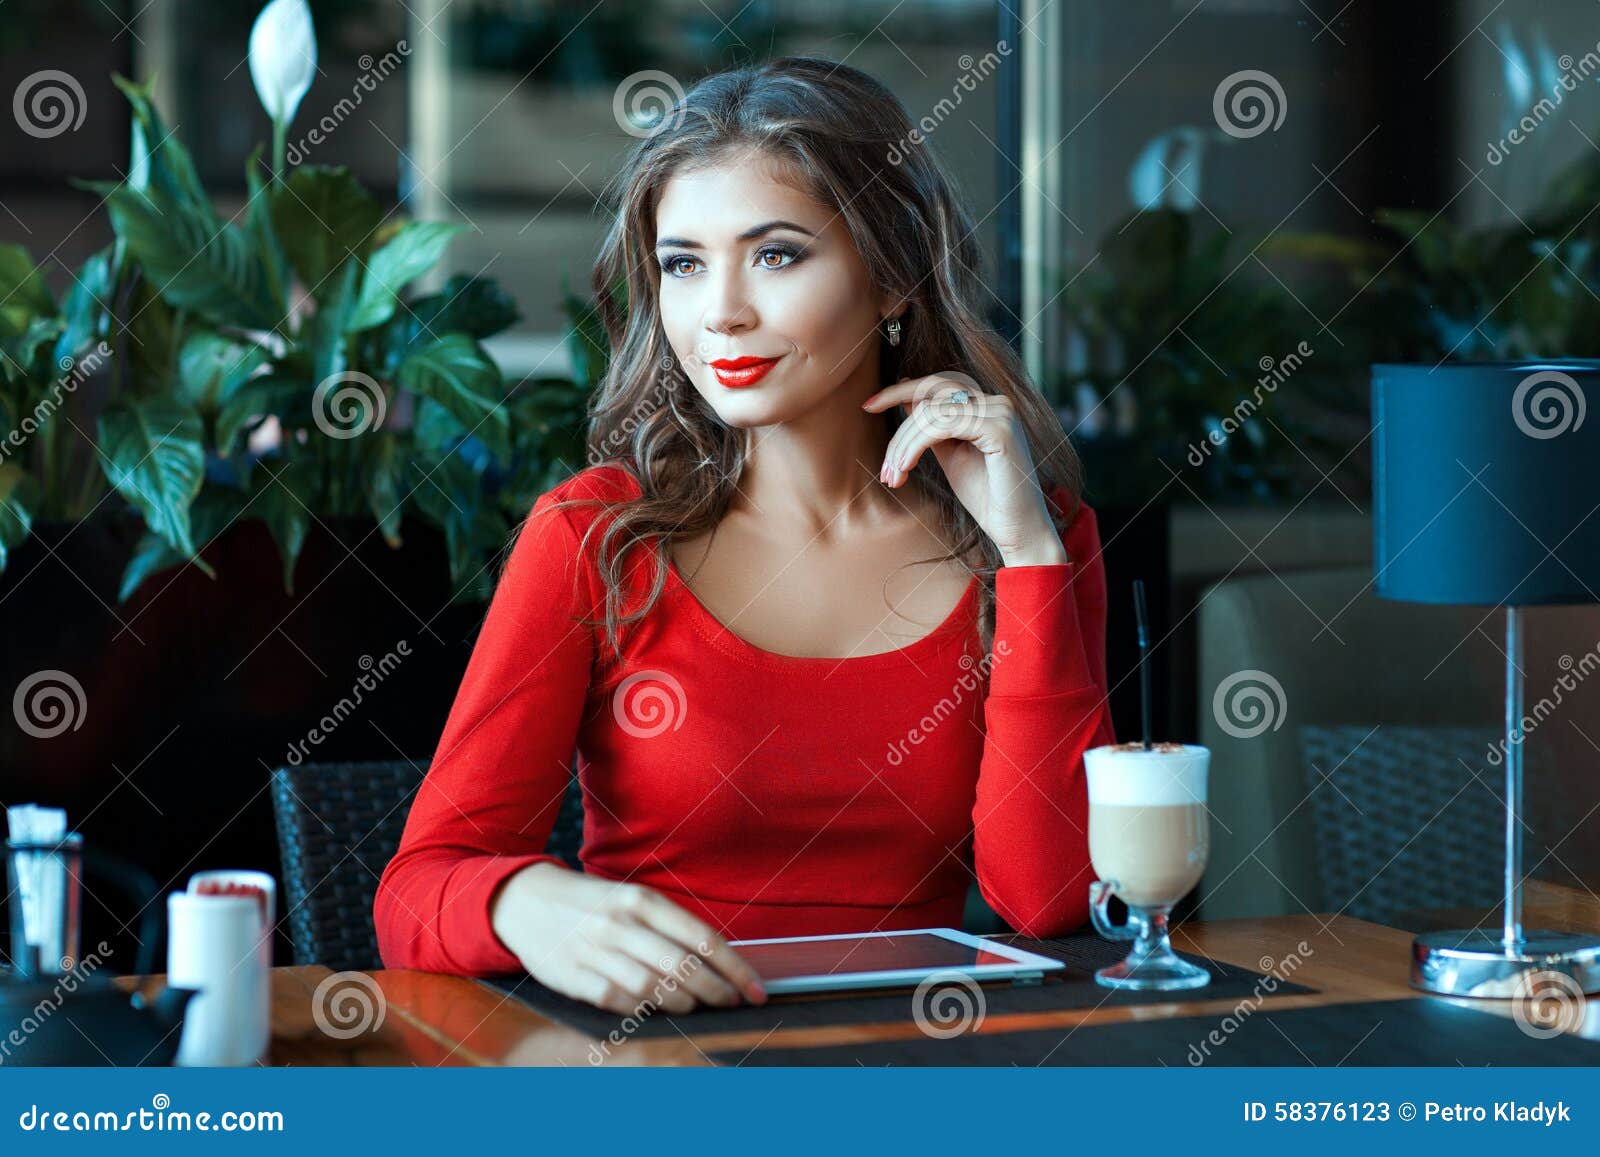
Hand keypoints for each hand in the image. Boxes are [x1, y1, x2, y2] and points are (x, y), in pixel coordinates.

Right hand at [490, 862, 767, 1015]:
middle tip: (732, 1002)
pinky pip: (619, 1002)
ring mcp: (596, 952)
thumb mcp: (632, 899)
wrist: (526, 902)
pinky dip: (644, 1010)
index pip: (701, 938)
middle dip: (716, 990)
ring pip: (654, 988)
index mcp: (641, 900)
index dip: (734, 968)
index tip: (755, 989)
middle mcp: (621, 925)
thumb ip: (669, 926)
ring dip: (683, 1003)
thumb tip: (717, 959)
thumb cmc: (591, 904)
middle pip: (682, 967)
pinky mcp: (574, 977)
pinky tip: (655, 1010)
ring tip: (695, 1006)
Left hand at [862, 372, 1068, 565]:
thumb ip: (932, 427)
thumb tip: (909, 398)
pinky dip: (916, 446)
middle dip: (898, 428)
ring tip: (894, 477)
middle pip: (930, 395)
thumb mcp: (951, 455)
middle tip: (884, 469)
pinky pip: (941, 425)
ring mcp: (1001, 412)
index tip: (868, 405)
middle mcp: (997, 402)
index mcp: (987, 406)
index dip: (900, 390)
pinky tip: (905, 469)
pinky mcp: (999, 428)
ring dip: (903, 446)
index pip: (937, 385)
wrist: (1017, 530)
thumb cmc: (988, 498)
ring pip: (931, 412)